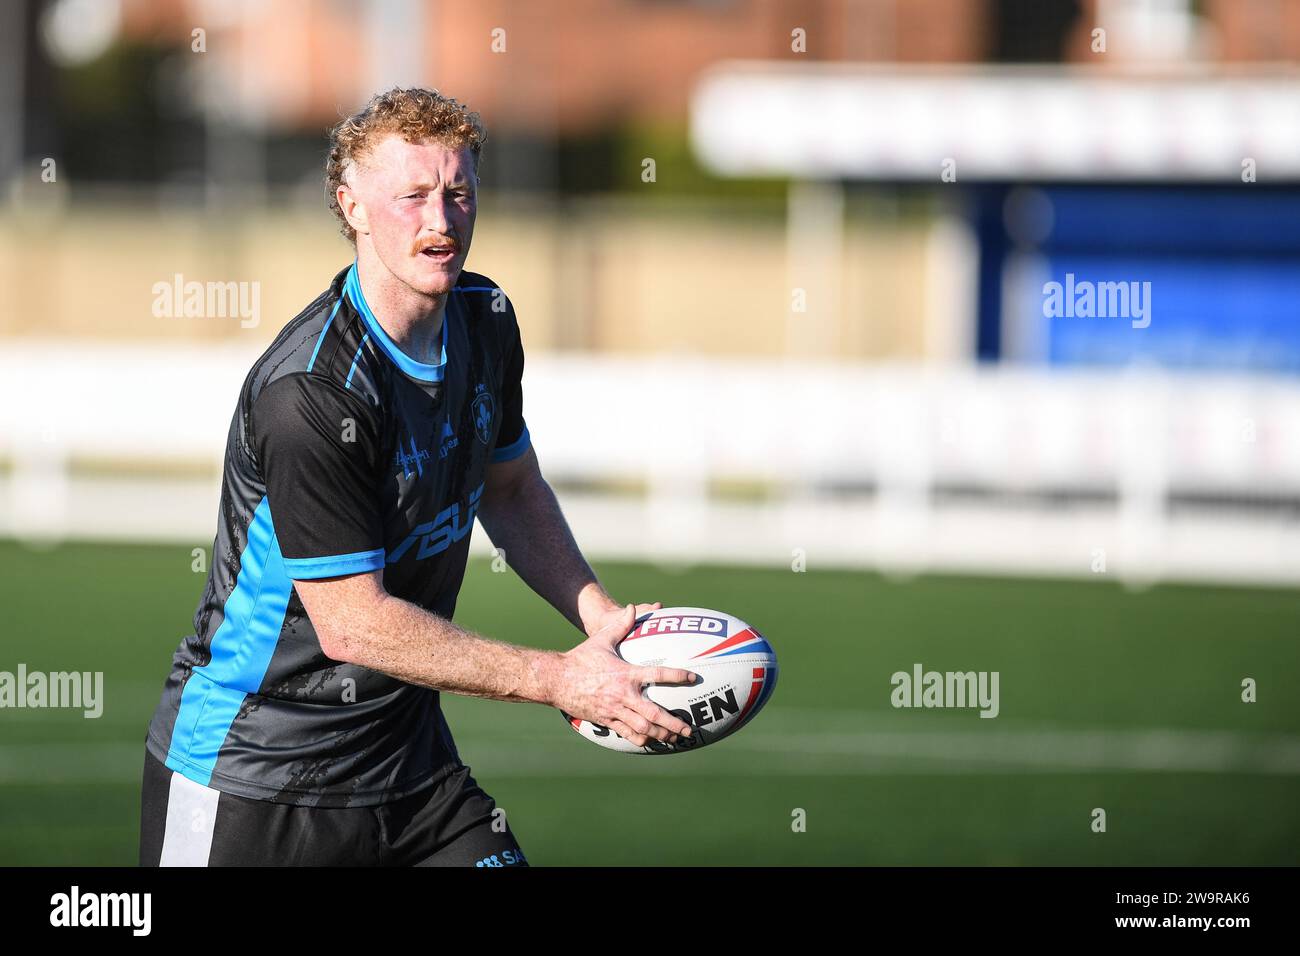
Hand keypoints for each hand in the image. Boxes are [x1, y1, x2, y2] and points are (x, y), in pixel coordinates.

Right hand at [551, 604, 696, 746]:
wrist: (555, 680)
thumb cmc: (579, 658)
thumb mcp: (601, 639)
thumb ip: (620, 625)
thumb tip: (633, 607)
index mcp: (626, 674)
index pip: (657, 673)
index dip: (677, 676)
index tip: (692, 678)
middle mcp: (623, 695)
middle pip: (654, 714)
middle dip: (674, 724)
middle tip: (689, 729)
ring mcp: (614, 710)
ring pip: (643, 728)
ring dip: (661, 735)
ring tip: (674, 738)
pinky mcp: (605, 721)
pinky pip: (626, 734)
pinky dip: (641, 739)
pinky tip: (651, 741)